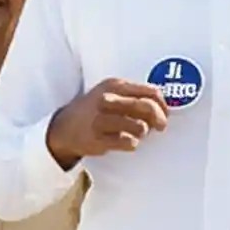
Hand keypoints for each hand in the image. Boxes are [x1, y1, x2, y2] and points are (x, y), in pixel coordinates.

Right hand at [46, 77, 169, 168]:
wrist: (64, 127)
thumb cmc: (95, 110)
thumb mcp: (111, 94)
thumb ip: (134, 96)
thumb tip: (162, 107)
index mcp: (114, 85)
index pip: (150, 92)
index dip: (162, 104)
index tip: (165, 113)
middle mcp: (107, 99)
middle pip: (147, 107)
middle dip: (159, 118)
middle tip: (160, 126)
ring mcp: (101, 119)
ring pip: (139, 126)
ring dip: (143, 132)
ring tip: (138, 133)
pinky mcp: (97, 138)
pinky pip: (126, 142)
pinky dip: (132, 143)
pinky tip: (128, 142)